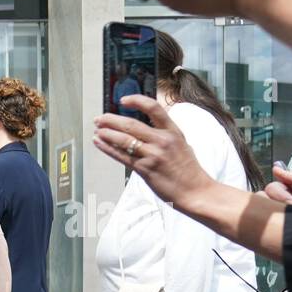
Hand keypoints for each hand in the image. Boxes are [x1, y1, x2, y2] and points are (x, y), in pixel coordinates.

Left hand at [93, 95, 213, 206]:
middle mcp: (162, 140)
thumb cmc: (187, 169)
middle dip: (112, 120)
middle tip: (99, 118)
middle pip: (132, 124)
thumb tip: (145, 126)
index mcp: (173, 131)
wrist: (194, 191)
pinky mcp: (144, 169)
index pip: (154, 108)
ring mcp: (153, 154)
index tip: (123, 100)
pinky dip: (107, 148)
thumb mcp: (181, 143)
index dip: (136, 101)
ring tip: (97, 129)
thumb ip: (164, 134)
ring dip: (107, 133)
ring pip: (124, 140)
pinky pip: (121, 156)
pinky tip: (99, 142)